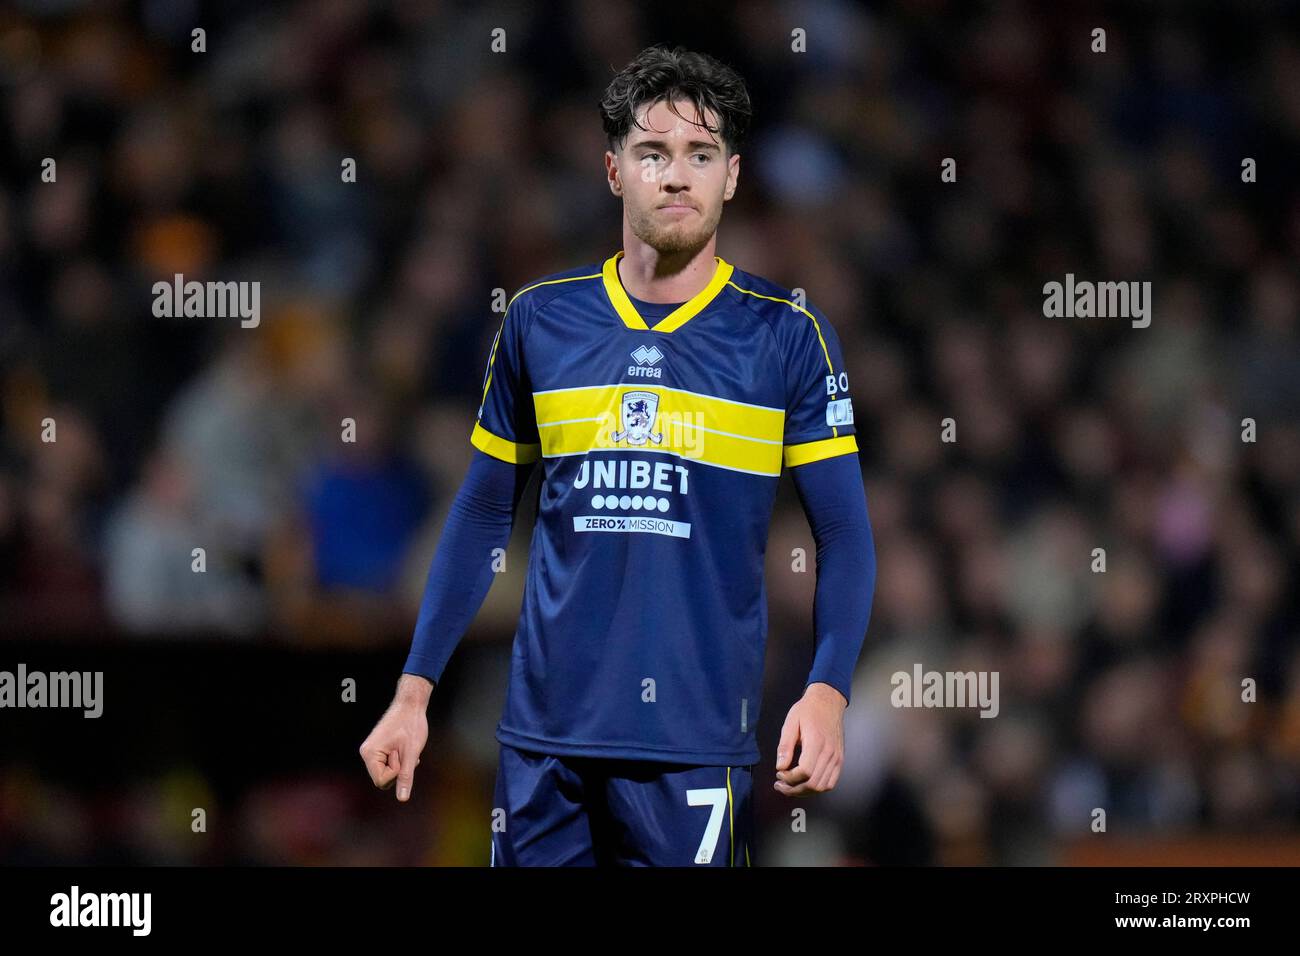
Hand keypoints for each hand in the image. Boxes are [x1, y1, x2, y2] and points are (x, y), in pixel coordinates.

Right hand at [359, 675, 431, 801]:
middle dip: (399, 769)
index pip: (381, 781)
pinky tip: (405, 749)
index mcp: (369, 753)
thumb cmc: (411, 725)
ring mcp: (371, 751)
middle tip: (405, 750)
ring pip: (387, 772)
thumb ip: (406, 776)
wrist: (410, 704)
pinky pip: (388, 765)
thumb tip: (402, 799)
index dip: (396, 773)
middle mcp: (366, 753)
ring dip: (400, 765)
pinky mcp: (378, 749)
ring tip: (406, 748)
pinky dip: (399, 760)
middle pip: (383, 779)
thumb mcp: (411, 752)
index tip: (403, 754)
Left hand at [774, 682, 845, 795]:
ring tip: (791, 787)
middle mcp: (830, 753)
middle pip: (813, 783)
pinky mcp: (839, 760)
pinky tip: (805, 783)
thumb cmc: (809, 710)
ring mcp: (837, 758)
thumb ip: (785, 746)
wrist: (828, 701)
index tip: (779, 773)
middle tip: (781, 785)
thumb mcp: (791, 723)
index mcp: (817, 742)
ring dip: (805, 791)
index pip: (805, 772)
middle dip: (794, 789)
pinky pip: (831, 782)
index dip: (789, 778)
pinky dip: (818, 787)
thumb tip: (780, 766)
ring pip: (823, 786)